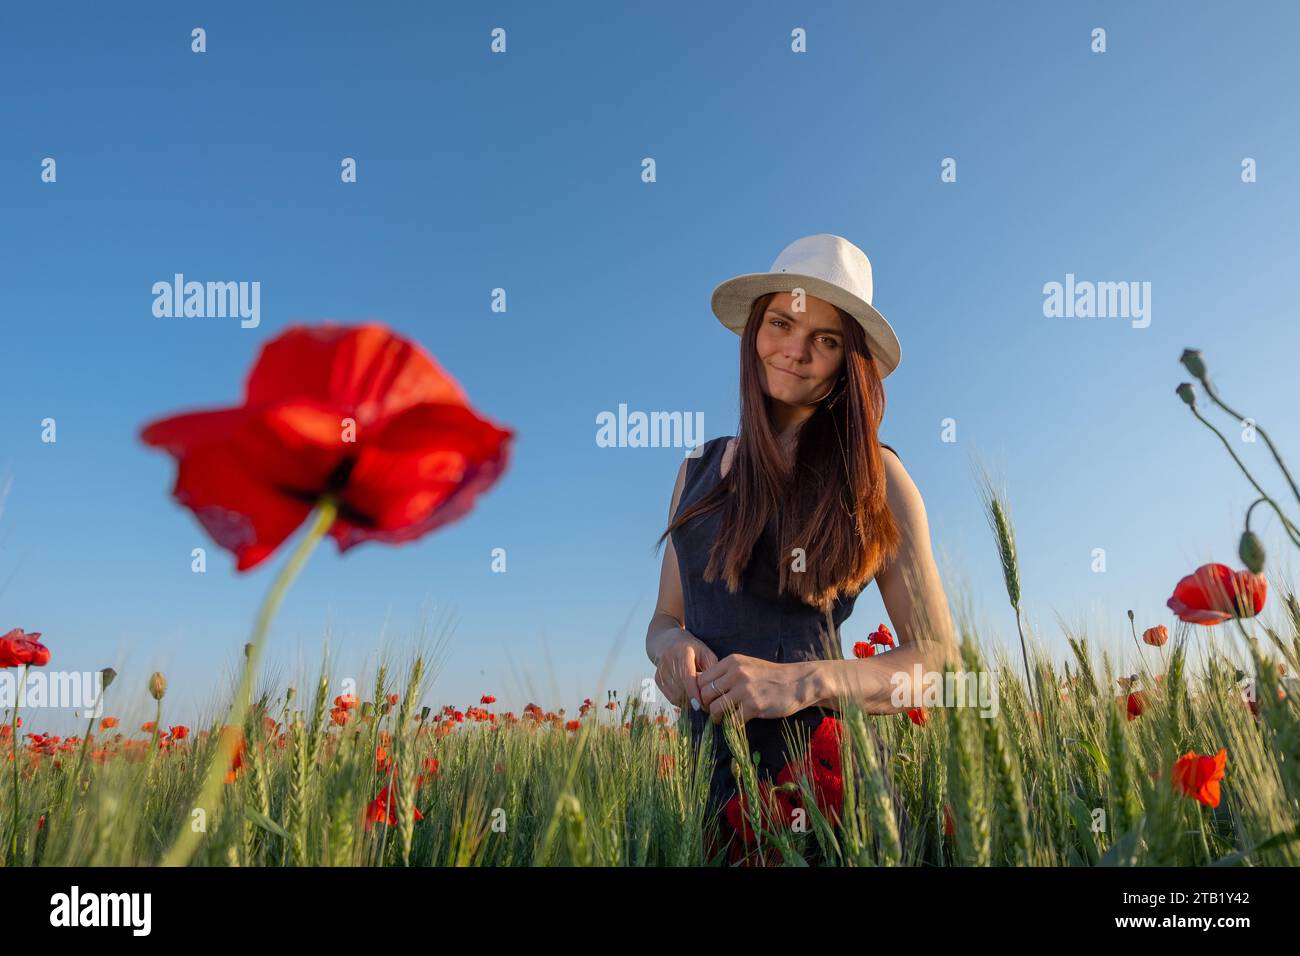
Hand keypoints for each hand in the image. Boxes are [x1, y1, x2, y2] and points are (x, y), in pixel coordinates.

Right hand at [653, 630, 718, 711]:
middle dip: (693, 700)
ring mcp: (660, 670)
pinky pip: (670, 696)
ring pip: (675, 694)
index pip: (686, 676)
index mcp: (682, 651)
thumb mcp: (706, 653)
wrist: (668, 642)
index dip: (693, 692)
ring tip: (699, 701)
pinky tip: (689, 698)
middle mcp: (668, 660)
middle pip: (680, 687)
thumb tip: (714, 688)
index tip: (700, 705)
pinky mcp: (657, 678)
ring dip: (688, 702)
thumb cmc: (693, 649)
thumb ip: (711, 668)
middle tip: (706, 705)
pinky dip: (681, 701)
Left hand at [696, 654, 812, 724]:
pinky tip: (737, 723)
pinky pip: (732, 720)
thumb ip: (725, 673)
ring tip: (722, 719)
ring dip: (716, 717)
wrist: (798, 682)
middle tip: (715, 712)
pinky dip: (731, 725)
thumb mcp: (746, 666)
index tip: (708, 700)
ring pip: (715, 708)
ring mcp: (745, 689)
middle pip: (705, 694)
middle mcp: (736, 673)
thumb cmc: (770, 676)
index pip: (702, 679)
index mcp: (731, 662)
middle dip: (707, 706)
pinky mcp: (754, 705)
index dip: (701, 693)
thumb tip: (699, 683)